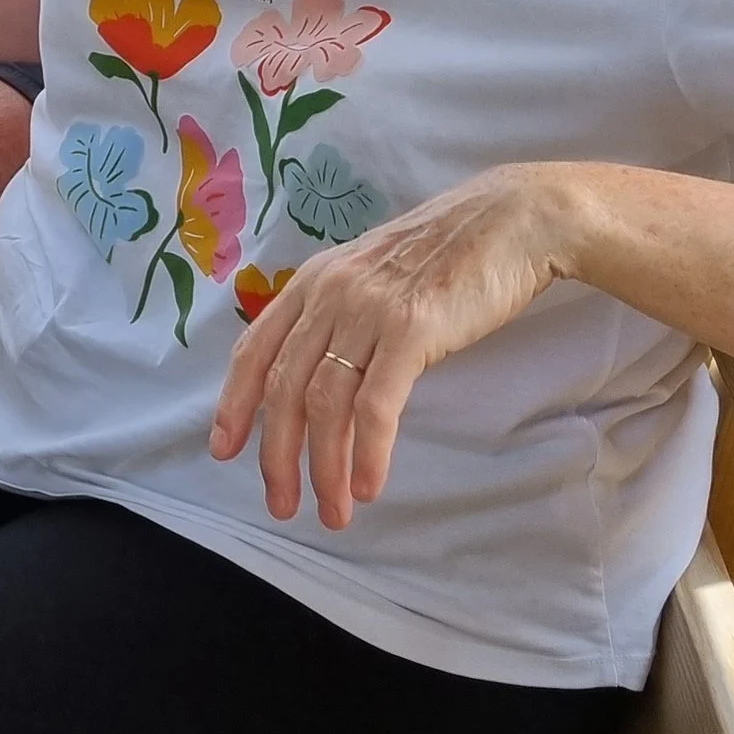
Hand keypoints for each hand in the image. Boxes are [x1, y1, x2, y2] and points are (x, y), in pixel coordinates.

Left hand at [210, 166, 571, 531]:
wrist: (509, 221)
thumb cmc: (447, 256)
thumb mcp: (373, 278)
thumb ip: (341, 317)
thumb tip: (320, 380)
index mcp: (315, 281)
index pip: (255, 348)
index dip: (234, 402)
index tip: (224, 449)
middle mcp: (331, 294)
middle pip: (284, 386)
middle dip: (276, 454)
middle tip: (281, 505)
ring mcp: (369, 310)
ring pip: (326, 403)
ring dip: (324, 467)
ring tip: (333, 512)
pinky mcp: (412, 329)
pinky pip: (376, 404)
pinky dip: (368, 452)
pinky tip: (368, 486)